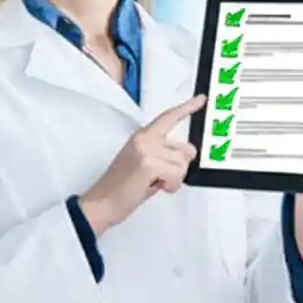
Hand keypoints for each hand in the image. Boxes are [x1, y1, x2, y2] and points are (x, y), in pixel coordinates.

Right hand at [79, 95, 204, 234]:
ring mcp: (146, 149)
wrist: (101, 202)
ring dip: (173, 179)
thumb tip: (185, 155)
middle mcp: (144, 139)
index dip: (187, 108)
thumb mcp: (143, 164)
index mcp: (141, 137)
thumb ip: (162, 154)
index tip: (201, 100)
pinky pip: (176, 175)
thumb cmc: (119, 188)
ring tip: (154, 183)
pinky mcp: (148, 164)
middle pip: (185, 149)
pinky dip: (170, 186)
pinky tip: (154, 187)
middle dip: (179, 167)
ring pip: (182, 164)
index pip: (168, 117)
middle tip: (161, 177)